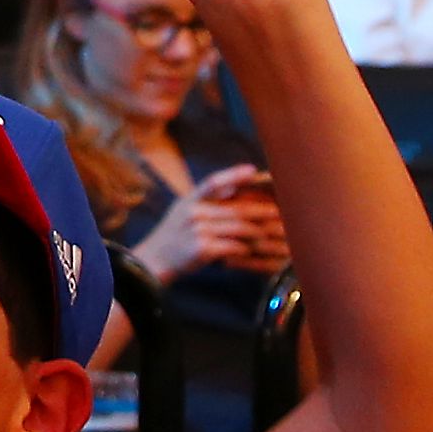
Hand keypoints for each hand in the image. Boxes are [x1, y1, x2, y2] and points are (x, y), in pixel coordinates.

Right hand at [136, 165, 285, 282]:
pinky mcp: (202, 248)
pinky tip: (250, 250)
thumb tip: (235, 190)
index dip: (234, 175)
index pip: (213, 182)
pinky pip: (232, 245)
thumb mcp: (183, 211)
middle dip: (260, 210)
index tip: (252, 171)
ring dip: (257, 232)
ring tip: (269, 233)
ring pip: (238, 227)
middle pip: (235, 208)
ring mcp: (198, 230)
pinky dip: (244, 248)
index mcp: (190, 199)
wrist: (154, 261)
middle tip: (278, 212)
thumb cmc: (174, 236)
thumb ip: (206, 201)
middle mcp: (193, 212)